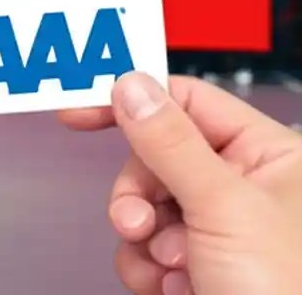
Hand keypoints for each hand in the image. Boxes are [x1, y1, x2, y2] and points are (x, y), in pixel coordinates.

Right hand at [59, 72, 301, 294]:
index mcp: (271, 156)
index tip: (79, 107)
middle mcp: (246, 186)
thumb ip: (169, 143)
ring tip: (170, 269)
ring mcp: (219, 227)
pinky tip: (175, 288)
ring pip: (144, 205)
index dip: (133, 100)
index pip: (188, 101)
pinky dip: (148, 269)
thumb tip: (131, 86)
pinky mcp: (196, 263)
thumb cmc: (286, 293)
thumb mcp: (222, 207)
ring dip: (144, 240)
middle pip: (155, 157)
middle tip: (136, 222)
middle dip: (138, 195)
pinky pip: (144, 247)